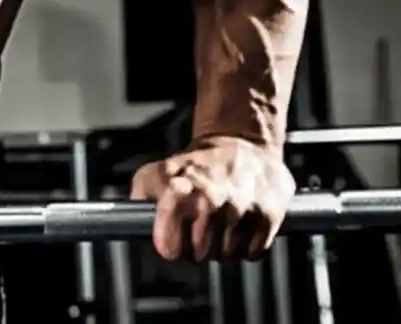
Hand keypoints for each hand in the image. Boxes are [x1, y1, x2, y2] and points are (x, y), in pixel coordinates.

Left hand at [130, 136, 294, 261]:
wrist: (240, 144)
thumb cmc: (196, 164)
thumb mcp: (155, 173)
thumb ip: (138, 199)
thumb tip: (132, 222)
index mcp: (179, 190)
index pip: (170, 246)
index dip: (170, 246)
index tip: (171, 241)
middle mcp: (210, 199)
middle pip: (198, 256)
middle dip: (197, 247)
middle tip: (199, 229)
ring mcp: (241, 207)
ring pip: (226, 256)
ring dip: (223, 248)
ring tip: (220, 224)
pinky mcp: (268, 214)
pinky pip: (252, 253)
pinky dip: (247, 247)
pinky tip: (241, 227)